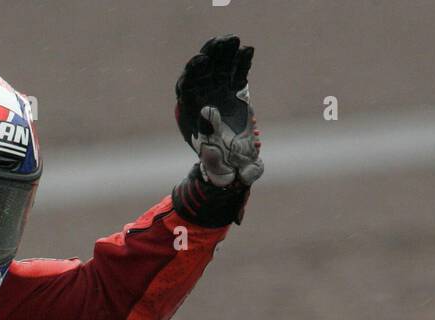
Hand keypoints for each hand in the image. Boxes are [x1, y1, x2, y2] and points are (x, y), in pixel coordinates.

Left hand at [175, 35, 263, 187]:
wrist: (234, 164)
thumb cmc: (217, 159)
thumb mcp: (210, 149)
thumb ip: (208, 130)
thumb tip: (208, 110)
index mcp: (188, 110)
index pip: (186, 85)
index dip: (193, 71)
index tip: (201, 60)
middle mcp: (202, 98)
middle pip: (203, 71)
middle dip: (211, 55)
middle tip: (221, 42)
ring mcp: (219, 93)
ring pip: (220, 68)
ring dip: (226, 53)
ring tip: (234, 40)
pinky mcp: (235, 92)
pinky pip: (237, 73)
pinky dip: (242, 62)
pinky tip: (247, 51)